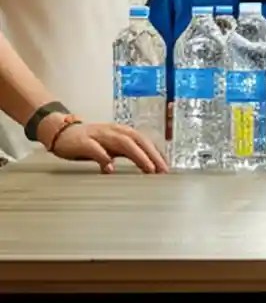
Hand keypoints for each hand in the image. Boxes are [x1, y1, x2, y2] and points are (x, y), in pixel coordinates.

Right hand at [44, 118, 168, 173]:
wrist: (62, 132)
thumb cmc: (90, 142)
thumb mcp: (112, 148)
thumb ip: (126, 154)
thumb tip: (145, 167)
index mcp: (122, 132)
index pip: (145, 141)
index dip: (157, 153)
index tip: (166, 168)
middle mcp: (114, 131)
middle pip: (138, 140)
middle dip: (153, 155)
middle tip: (162, 171)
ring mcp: (99, 135)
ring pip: (123, 143)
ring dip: (138, 155)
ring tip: (148, 169)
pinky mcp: (83, 142)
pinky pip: (95, 149)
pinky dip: (104, 157)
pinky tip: (110, 168)